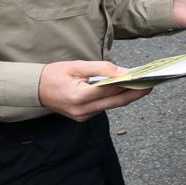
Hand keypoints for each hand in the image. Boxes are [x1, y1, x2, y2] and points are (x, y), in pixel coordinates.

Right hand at [38, 60, 152, 121]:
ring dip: (126, 95)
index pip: (111, 90)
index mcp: (79, 97)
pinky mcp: (84, 118)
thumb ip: (100, 68)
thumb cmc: (53, 75)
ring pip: (111, 106)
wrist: (34, 90)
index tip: (144, 78)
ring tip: (140, 85)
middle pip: (116, 102)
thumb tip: (123, 72)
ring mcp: (83, 117)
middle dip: (135, 93)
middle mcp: (83, 111)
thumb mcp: (76, 66)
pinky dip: (114, 98)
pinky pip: (104, 107)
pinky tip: (123, 89)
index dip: (129, 84)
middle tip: (150, 84)